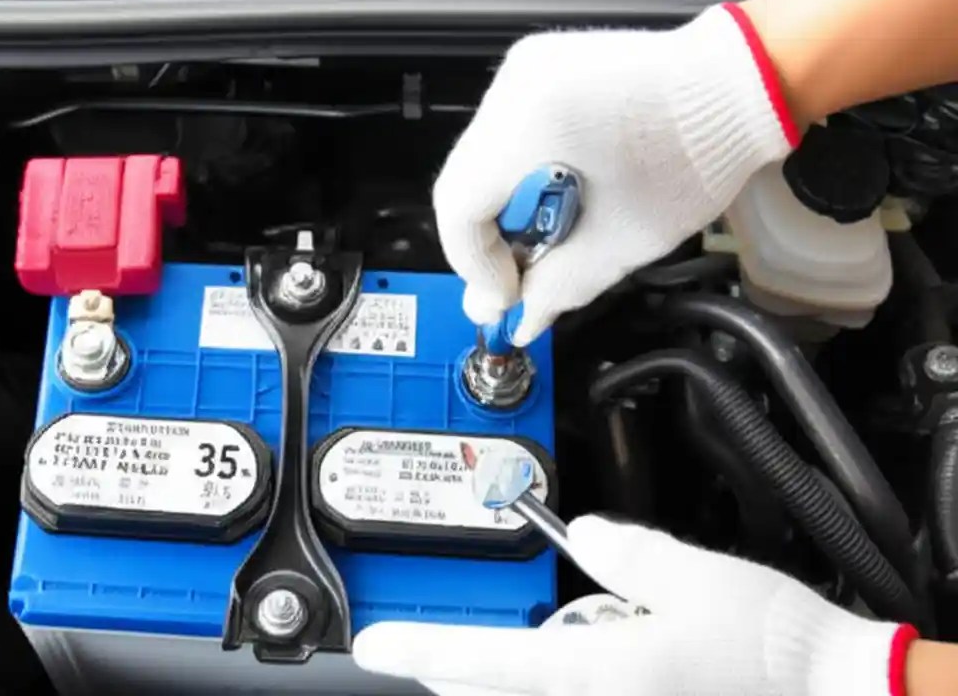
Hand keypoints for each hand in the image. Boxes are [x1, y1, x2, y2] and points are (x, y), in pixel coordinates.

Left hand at [353, 515, 916, 695]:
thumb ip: (623, 552)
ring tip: (514, 645)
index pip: (481, 656)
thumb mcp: (692, 576)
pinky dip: (550, 685)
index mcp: (598, 670)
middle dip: (453, 667)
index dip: (418, 647)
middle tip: (431, 641)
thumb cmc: (773, 645)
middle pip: (489, 693)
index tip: (375, 642)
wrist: (838, 695)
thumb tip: (583, 534)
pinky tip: (577, 669)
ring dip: (500, 679)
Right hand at [435, 4, 796, 344]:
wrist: (736, 87)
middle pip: (466, 182)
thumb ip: (557, 287)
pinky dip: (520, 171)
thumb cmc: (694, 154)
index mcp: (530, 126)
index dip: (475, 264)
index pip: (458, 207)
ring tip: (556, 228)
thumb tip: (519, 318)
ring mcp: (523, 69)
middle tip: (526, 275)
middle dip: (492, 239)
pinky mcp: (539, 64)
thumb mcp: (622, 240)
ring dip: (506, 205)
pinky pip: (504, 131)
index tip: (507, 293)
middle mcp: (515, 87)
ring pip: (480, 158)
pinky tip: (563, 189)